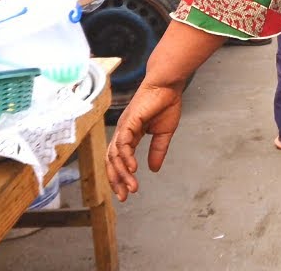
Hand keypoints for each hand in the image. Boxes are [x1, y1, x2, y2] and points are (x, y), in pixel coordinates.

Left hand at [106, 81, 183, 201]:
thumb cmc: (166, 103)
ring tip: (133, 187)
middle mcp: (123, 132)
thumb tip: (154, 170)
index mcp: (130, 134)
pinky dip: (126, 157)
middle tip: (124, 196)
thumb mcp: (164, 134)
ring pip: (115, 155)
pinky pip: (123, 143)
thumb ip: (157, 151)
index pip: (119, 159)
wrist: (167, 85)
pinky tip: (133, 169)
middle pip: (112, 160)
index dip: (121, 176)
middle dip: (117, 180)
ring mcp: (124, 126)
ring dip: (123, 173)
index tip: (127, 193)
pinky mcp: (129, 121)